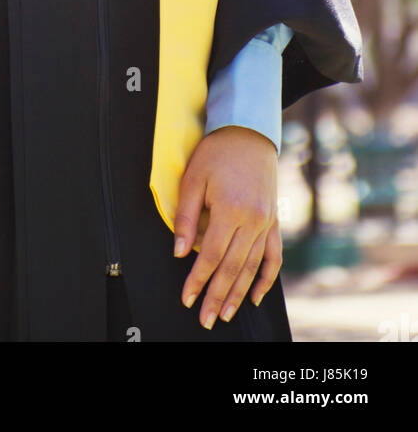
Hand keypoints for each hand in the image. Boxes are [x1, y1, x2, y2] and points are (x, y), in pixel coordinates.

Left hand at [173, 125, 281, 328]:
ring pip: (253, 267)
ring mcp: (267, 222)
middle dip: (217, 296)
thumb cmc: (216, 153)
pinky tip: (255, 296)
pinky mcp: (274, 221)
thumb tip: (180, 252)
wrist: (248, 134)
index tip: (187, 298)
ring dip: (238, 293)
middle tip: (206, 319)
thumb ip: (186, 217)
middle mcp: (253, 220)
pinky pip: (273, 256)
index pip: (212, 255)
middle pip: (233, 267)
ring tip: (226, 314)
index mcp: (231, 210)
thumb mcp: (193, 178)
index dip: (198, 279)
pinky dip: (266, 278)